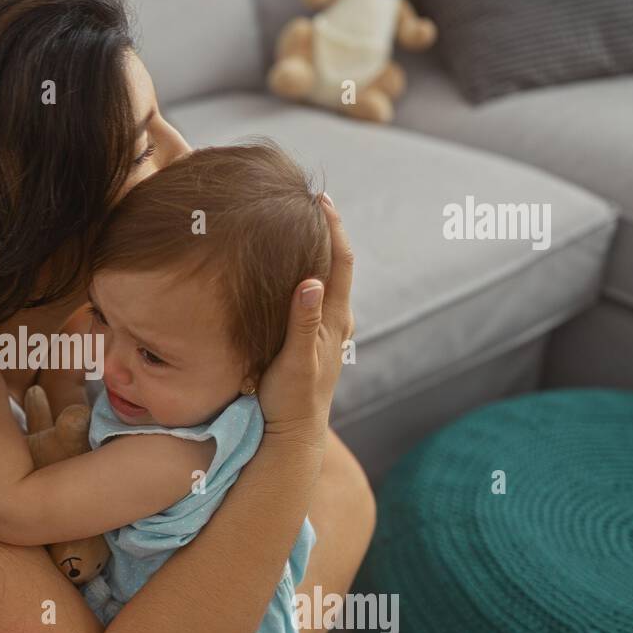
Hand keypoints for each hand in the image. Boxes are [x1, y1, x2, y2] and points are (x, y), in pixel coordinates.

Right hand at [257, 193, 355, 447]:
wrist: (293, 434)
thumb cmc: (291, 399)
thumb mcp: (296, 360)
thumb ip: (304, 321)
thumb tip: (312, 280)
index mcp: (335, 319)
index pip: (340, 261)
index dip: (333, 227)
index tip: (320, 198)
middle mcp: (337, 322)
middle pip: (338, 264)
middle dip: (327, 231)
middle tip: (310, 202)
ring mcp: (328, 332)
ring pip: (329, 281)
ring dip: (319, 252)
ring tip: (302, 227)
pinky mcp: (317, 342)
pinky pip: (318, 297)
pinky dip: (310, 275)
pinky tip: (296, 272)